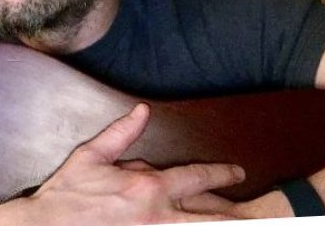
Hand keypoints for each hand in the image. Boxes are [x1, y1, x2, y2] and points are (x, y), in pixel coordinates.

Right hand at [0, 103, 245, 224]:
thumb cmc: (69, 191)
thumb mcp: (92, 154)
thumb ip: (122, 132)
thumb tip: (142, 110)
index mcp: (147, 186)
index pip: (193, 176)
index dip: (219, 173)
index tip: (236, 172)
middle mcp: (157, 214)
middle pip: (207, 213)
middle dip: (233, 210)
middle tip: (255, 209)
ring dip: (219, 224)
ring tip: (242, 221)